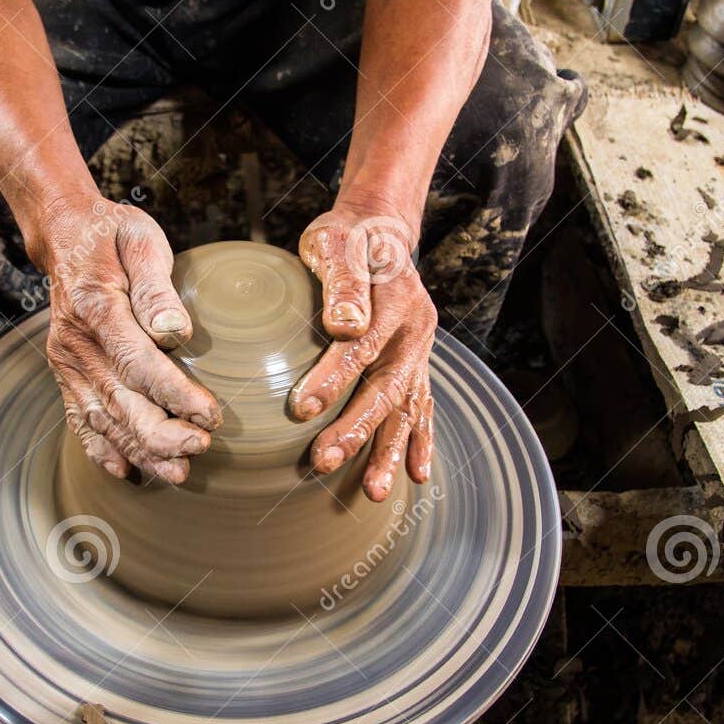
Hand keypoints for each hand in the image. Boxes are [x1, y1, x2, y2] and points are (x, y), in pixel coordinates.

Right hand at [30, 197, 220, 482]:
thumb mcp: (141, 241)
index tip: (210, 415)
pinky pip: (79, 418)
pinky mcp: (66, 374)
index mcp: (96, 308)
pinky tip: (127, 471)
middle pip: (120, 401)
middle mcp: (75, 343)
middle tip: (200, 449)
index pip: (139, 362)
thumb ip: (157, 287)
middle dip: (162, 434)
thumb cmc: (114, 237)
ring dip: (140, 450)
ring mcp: (67, 362)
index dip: (175, 395)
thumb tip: (176, 331)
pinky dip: (101, 449)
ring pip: (103, 419)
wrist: (66, 236)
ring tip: (177, 473)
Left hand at [290, 204, 435, 501]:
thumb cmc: (347, 238)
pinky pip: (423, 408)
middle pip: (386, 388)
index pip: (360, 346)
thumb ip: (342, 280)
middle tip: (323, 461)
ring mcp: (420, 352)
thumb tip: (345, 324)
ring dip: (390, 451)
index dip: (332, 378)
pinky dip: (421, 442)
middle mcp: (414, 332)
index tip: (299, 409)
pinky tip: (418, 477)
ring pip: (407, 407)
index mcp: (394, 301)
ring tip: (372, 492)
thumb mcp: (336, 241)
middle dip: (357, 430)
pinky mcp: (417, 365)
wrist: (382, 232)